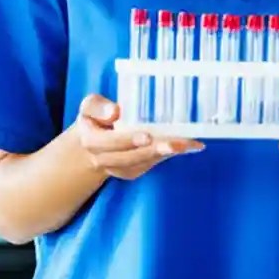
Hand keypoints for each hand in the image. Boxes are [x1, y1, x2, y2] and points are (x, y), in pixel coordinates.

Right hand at [75, 94, 203, 179]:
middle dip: (155, 151)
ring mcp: (119, 169)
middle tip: (178, 144)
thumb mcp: (90, 106)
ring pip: (143, 163)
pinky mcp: (132, 171)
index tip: (147, 136)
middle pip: (130, 158)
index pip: (110, 142)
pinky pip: (151, 164)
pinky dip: (168, 155)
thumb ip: (98, 106)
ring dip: (167, 154)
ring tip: (189, 145)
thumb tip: (114, 111)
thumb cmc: (94, 119)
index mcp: (91, 141)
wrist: (90, 145)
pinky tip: (187, 146)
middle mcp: (104, 160)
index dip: (129, 140)